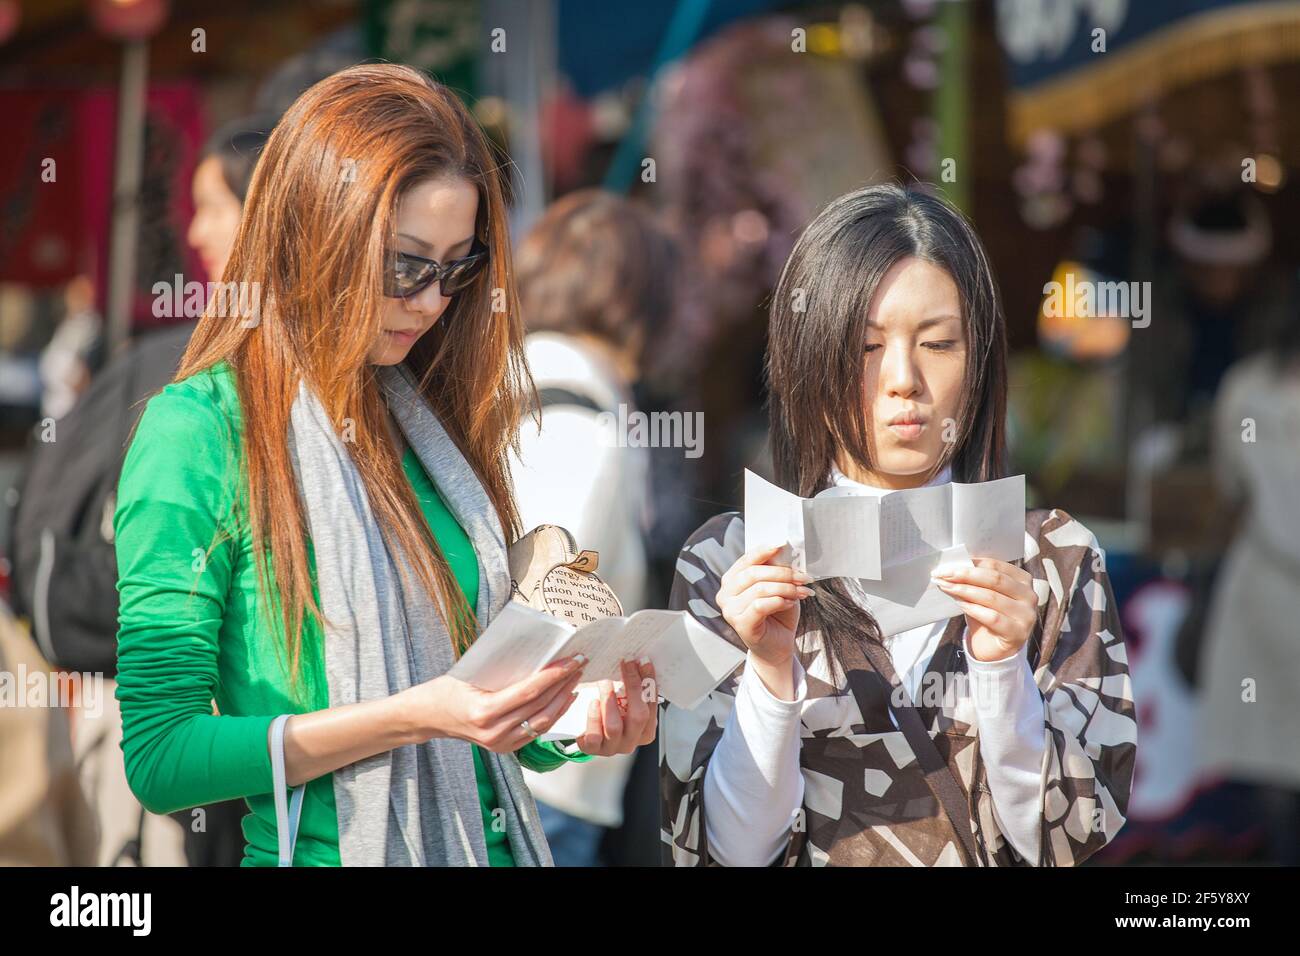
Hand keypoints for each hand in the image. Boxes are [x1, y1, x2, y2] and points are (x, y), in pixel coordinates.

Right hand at [407, 656, 586, 751]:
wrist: (426, 717)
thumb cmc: (445, 689)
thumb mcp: (470, 673)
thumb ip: (502, 669)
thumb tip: (538, 652)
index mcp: (484, 711)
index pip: (529, 691)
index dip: (554, 675)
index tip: (572, 659)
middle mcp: (494, 732)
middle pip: (540, 707)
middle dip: (564, 683)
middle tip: (581, 663)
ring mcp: (500, 744)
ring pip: (543, 723)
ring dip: (564, 700)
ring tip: (576, 678)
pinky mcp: (504, 748)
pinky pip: (535, 731)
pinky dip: (553, 714)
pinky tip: (564, 698)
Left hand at [575, 659, 657, 755]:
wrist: (587, 734)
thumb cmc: (610, 715)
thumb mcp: (625, 703)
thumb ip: (633, 690)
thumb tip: (638, 660)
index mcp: (646, 730)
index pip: (652, 704)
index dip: (648, 682)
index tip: (642, 660)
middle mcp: (632, 741)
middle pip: (638, 716)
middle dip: (633, 687)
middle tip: (625, 664)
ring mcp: (613, 747)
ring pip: (614, 727)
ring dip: (610, 701)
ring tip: (605, 682)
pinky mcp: (593, 749)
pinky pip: (595, 735)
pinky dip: (594, 717)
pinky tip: (592, 702)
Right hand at [716, 543, 814, 668]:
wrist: (777, 646)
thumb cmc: (777, 615)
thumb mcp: (778, 587)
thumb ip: (776, 570)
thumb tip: (784, 550)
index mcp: (731, 580)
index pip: (745, 560)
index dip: (763, 551)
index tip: (782, 545)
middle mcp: (725, 594)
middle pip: (753, 573)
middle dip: (783, 573)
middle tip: (803, 576)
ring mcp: (730, 610)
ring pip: (760, 589)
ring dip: (786, 588)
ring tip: (802, 592)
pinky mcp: (741, 624)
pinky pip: (760, 605)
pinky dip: (779, 601)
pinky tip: (790, 603)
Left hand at [932, 558, 1037, 661]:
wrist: (994, 648)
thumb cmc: (987, 617)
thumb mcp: (980, 594)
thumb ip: (973, 581)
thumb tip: (950, 568)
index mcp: (1022, 580)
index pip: (995, 565)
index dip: (970, 563)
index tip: (948, 565)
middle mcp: (1028, 595)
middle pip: (994, 579)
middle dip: (965, 575)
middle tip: (943, 574)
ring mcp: (1026, 615)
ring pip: (992, 597)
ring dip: (965, 591)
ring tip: (946, 587)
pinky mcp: (1018, 632)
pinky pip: (993, 617)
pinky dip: (974, 609)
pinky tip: (960, 605)